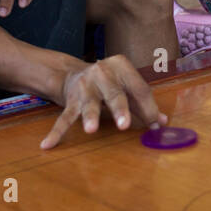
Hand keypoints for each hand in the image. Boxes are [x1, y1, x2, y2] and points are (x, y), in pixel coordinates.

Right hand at [41, 54, 166, 148]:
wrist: (77, 74)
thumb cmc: (112, 84)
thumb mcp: (129, 87)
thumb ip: (145, 104)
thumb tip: (162, 123)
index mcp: (122, 66)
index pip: (139, 88)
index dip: (148, 107)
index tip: (154, 124)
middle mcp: (102, 72)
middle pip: (114, 93)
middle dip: (120, 109)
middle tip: (124, 125)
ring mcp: (84, 86)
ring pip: (89, 103)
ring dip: (90, 117)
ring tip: (91, 130)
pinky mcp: (70, 99)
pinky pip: (64, 117)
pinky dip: (57, 132)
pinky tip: (48, 144)